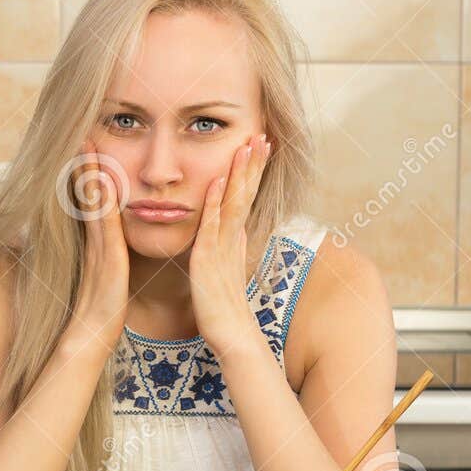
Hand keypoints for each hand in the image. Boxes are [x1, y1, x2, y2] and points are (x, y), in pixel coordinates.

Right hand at [62, 142, 129, 359]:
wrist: (92, 335)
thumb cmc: (102, 310)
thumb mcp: (105, 275)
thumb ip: (103, 256)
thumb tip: (106, 243)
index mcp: (97, 243)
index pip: (92, 202)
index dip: (89, 176)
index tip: (88, 149)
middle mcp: (94, 242)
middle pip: (88, 196)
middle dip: (86, 166)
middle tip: (83, 136)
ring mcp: (99, 250)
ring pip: (94, 205)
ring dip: (90, 176)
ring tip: (88, 147)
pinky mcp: (108, 261)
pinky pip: (105, 227)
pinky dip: (103, 204)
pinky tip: (104, 183)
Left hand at [191, 134, 269, 355]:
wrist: (231, 336)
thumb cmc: (225, 307)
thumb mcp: (228, 269)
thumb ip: (232, 246)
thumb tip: (239, 229)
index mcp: (234, 239)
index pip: (246, 197)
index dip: (253, 171)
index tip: (259, 145)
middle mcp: (232, 239)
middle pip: (246, 194)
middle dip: (253, 164)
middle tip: (262, 135)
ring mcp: (222, 248)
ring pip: (234, 204)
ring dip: (240, 174)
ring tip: (247, 146)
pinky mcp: (208, 261)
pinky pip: (213, 227)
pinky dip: (216, 204)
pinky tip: (217, 182)